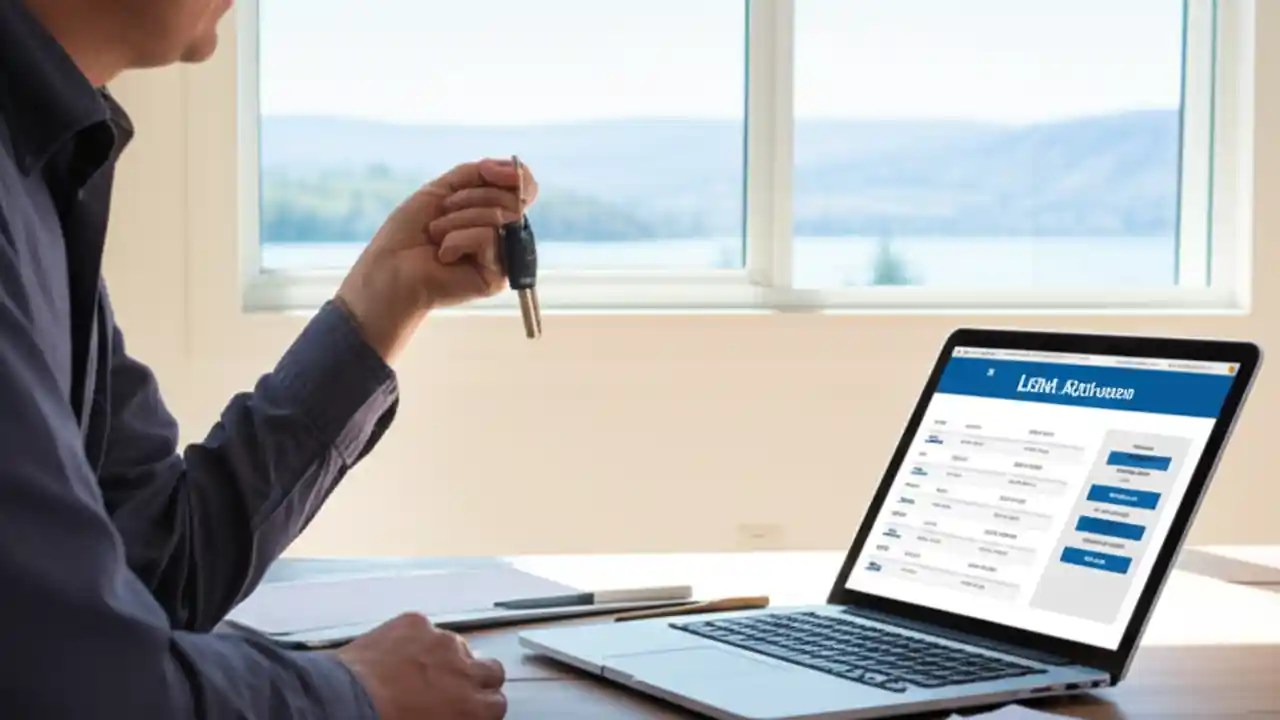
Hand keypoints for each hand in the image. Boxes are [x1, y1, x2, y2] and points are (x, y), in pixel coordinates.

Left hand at [335, 613, 506, 719]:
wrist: (342, 704)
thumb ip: (456, 719)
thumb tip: (455, 713)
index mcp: (472, 707)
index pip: (497, 703)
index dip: (481, 704)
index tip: (467, 707)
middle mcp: (465, 670)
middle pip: (491, 669)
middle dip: (475, 678)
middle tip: (450, 687)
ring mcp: (441, 640)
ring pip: (457, 646)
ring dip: (443, 657)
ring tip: (413, 670)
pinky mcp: (415, 622)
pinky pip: (423, 628)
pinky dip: (413, 639)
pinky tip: (393, 655)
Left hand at [336, 158, 539, 362]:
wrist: (390, 267)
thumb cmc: (410, 232)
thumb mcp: (443, 189)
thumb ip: (478, 174)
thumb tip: (515, 169)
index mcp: (494, 213)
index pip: (524, 186)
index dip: (514, 174)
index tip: (487, 171)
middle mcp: (504, 235)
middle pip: (510, 199)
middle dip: (468, 199)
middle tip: (442, 215)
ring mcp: (502, 257)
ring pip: (499, 217)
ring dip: (457, 220)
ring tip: (437, 237)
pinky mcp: (497, 277)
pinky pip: (488, 237)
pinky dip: (458, 239)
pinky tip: (444, 255)